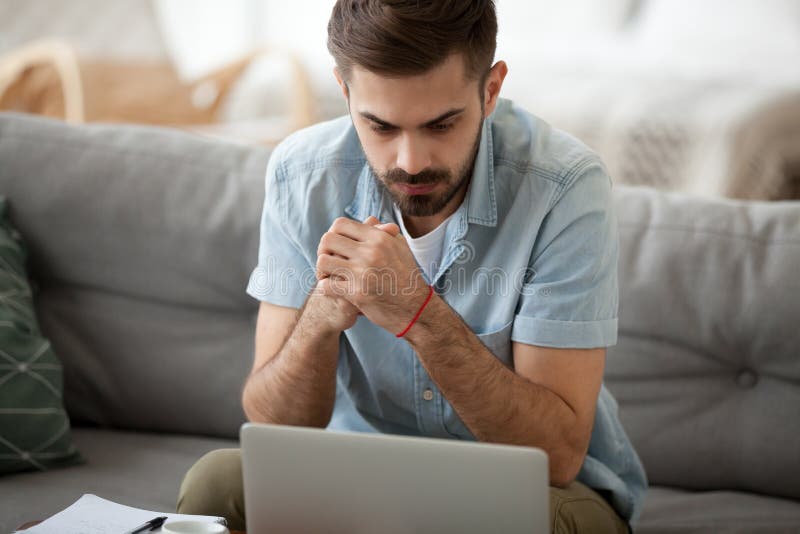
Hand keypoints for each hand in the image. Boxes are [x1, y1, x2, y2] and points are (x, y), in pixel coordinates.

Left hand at [311, 216, 399, 332]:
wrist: (416, 308)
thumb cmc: (407, 277)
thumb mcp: (400, 248)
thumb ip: (384, 232)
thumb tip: (369, 220)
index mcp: (379, 238)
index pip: (340, 224)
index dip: (332, 234)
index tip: (335, 246)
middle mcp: (370, 252)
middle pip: (327, 240)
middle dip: (323, 251)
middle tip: (328, 262)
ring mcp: (363, 273)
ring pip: (323, 261)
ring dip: (322, 270)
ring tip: (328, 277)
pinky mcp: (357, 294)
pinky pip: (326, 286)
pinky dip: (325, 288)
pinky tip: (332, 290)